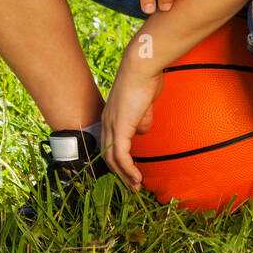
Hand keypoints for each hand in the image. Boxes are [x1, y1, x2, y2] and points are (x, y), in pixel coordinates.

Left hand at [101, 48, 163, 189]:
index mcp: (111, 116)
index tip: (130, 171)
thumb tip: (141, 132)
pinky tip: (137, 178)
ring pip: (113, 159)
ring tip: (136, 186)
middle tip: (132, 185)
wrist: (141, 66)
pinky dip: (128, 169)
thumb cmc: (145, 79)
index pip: (110, 144)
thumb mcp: (143, 104)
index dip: (119, 160)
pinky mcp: (120, 127)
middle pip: (108, 155)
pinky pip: (121, 155)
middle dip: (120, 173)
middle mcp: (107, 122)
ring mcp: (112, 125)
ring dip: (124, 175)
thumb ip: (141, 119)